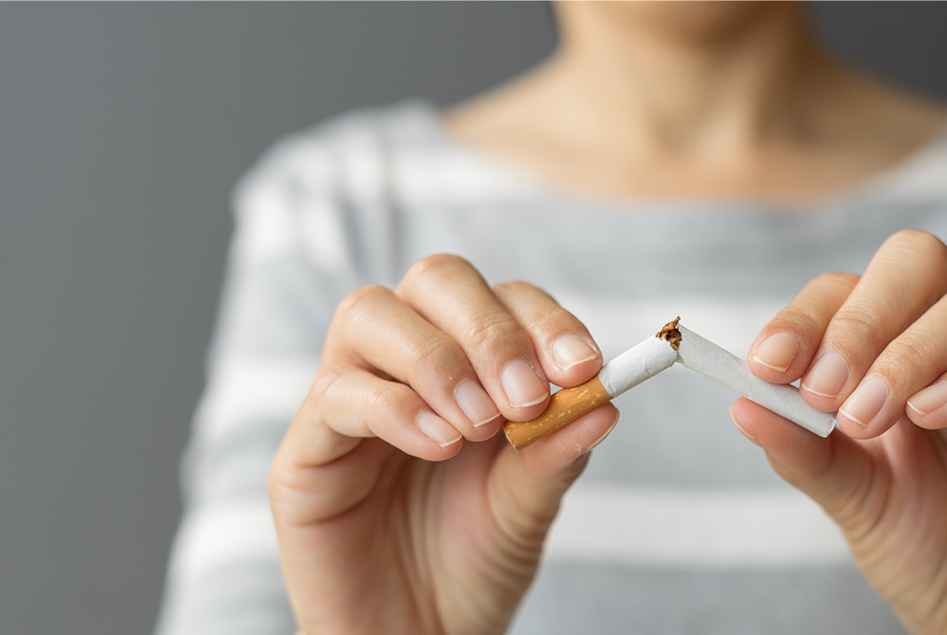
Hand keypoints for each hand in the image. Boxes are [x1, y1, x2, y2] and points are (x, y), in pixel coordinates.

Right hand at [268, 255, 616, 634]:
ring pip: (370, 313)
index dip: (544, 320)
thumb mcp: (530, 506)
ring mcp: (350, 398)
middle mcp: (408, 364)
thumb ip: (557, 451)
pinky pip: (337, 393)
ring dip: (439, 361)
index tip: (583, 368)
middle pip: (434, 280)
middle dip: (489, 328)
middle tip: (527, 396)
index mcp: (472, 365)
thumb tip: (605, 400)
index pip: (504, 299)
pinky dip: (397, 409)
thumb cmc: (473, 565)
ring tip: (479, 427)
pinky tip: (441, 447)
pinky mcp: (306, 448)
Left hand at [735, 231, 946, 634]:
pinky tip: (931, 415)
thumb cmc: (920, 543)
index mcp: (898, 346)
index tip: (766, 366)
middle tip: (824, 391)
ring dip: (912, 351)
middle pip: (919, 261)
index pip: (851, 289)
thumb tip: (739, 403)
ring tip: (869, 417)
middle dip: (861, 318)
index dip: (806, 315)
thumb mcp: (847, 497)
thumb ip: (802, 449)